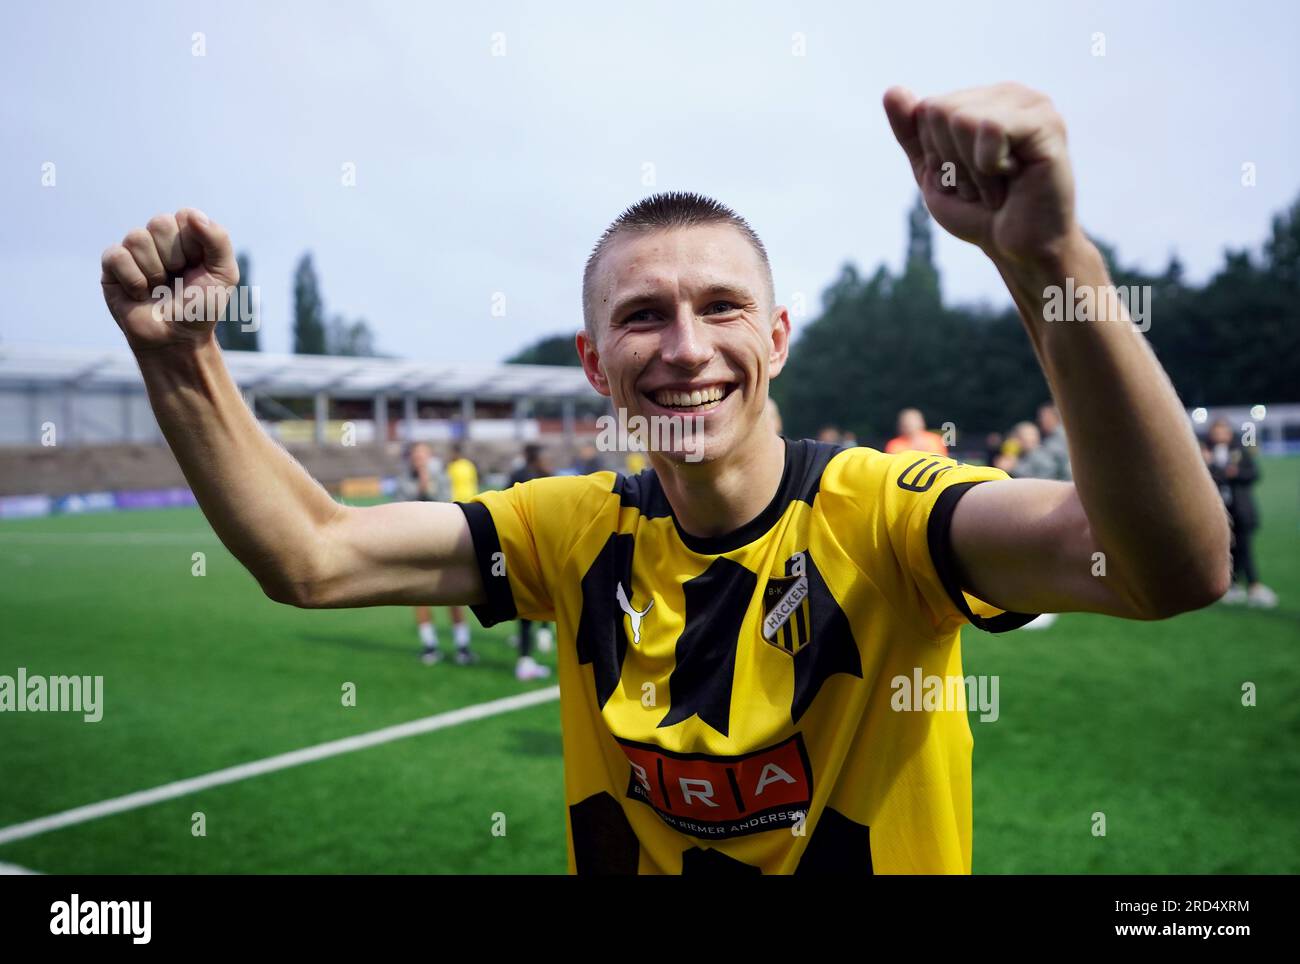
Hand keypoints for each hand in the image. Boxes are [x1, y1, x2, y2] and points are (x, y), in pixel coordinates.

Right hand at [100, 209, 238, 352]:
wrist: (176, 340)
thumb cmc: (200, 309)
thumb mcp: (224, 275)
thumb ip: (218, 240)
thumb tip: (193, 215)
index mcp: (188, 236)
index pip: (186, 216)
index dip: (193, 244)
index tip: (198, 267)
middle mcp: (160, 238)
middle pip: (160, 223)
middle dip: (174, 258)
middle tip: (177, 281)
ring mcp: (135, 251)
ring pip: (137, 238)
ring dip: (154, 272)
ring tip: (159, 290)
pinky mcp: (112, 265)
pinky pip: (117, 255)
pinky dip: (133, 280)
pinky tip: (140, 294)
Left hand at [883, 83, 1077, 265]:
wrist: (1019, 250)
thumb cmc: (979, 213)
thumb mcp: (933, 172)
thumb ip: (912, 133)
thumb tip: (891, 90)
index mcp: (983, 100)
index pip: (926, 110)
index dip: (935, 155)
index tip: (964, 178)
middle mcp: (1008, 94)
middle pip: (940, 112)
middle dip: (951, 162)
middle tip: (983, 186)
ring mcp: (1031, 105)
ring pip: (961, 119)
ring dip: (971, 170)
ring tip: (998, 186)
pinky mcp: (1047, 123)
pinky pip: (990, 129)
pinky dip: (989, 167)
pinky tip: (1014, 179)